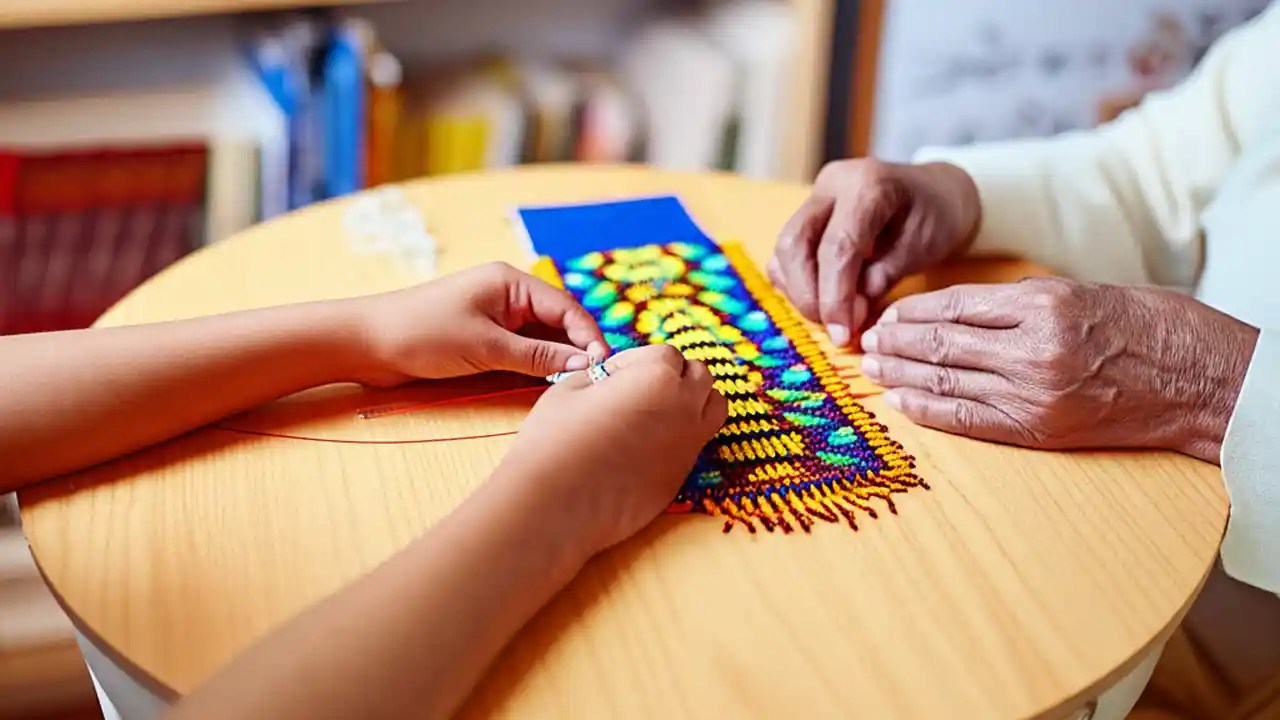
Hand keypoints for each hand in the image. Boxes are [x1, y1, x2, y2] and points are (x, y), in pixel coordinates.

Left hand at [354, 262, 607, 385]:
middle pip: (558, 322)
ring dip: (556, 359)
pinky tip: (546, 384)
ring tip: (574, 386)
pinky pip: (522, 350)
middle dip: (576, 349)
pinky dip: (536, 365)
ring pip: (542, 339)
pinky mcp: (483, 338)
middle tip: (593, 381)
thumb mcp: (486, 347)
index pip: (566, 308)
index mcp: (511, 283)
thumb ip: (538, 356)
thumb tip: (585, 364)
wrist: (365, 343)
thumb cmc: (422, 334)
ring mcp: (496, 317)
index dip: (588, 337)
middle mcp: (508, 296)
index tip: (603, 367)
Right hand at [493, 344, 727, 554]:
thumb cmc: (554, 440)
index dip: (638, 361)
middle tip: (638, 390)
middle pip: (700, 377)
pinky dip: (678, 439)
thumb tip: (617, 381)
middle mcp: (684, 408)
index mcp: (658, 377)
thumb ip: (606, 377)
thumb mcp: (571, 388)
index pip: (667, 353)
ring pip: (712, 410)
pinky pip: (692, 446)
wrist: (552, 505)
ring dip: (691, 403)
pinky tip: (641, 449)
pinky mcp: (680, 479)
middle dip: (674, 376)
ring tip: (652, 414)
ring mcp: (688, 446)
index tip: (613, 376)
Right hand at [769, 159, 980, 344]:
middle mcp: (831, 185)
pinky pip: (785, 255)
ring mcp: (813, 198)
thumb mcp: (921, 248)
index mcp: (867, 186)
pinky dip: (797, 284)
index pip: (837, 246)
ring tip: (835, 317)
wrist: (936, 192)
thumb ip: (882, 278)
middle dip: (808, 295)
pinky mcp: (805, 216)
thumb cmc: (935, 218)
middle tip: (835, 329)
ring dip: (801, 292)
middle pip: (794, 243)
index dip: (835, 296)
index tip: (843, 335)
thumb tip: (848, 315)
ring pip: (784, 251)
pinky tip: (825, 300)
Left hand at [857, 278, 1258, 462]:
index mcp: (1045, 304)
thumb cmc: (1149, 327)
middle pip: (942, 344)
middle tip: (866, 343)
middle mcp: (1033, 349)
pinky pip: (970, 420)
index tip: (887, 314)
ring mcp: (1035, 394)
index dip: (913, 311)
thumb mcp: (1083, 292)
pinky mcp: (1040, 430)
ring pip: (948, 381)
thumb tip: (958, 312)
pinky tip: (902, 404)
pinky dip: (929, 411)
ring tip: (873, 372)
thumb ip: (1020, 303)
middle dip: (897, 344)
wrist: (1202, 381)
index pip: (956, 306)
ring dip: (902, 377)